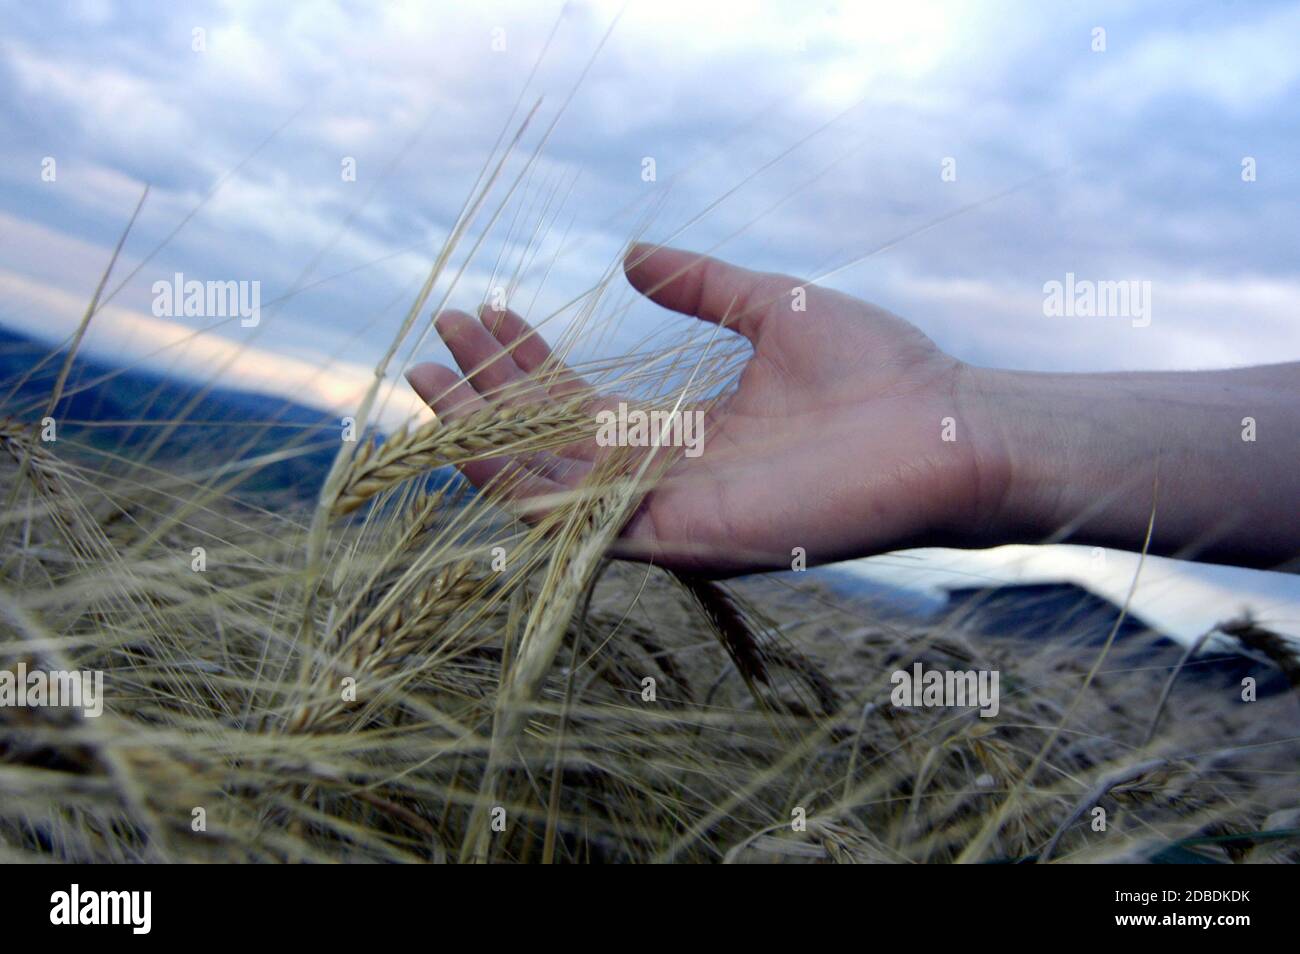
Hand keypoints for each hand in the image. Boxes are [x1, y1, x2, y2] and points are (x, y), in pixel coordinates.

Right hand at [406, 243, 997, 574]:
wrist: (946, 427)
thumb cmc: (877, 371)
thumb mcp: (770, 307)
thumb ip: (699, 286)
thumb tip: (628, 253)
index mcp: (687, 431)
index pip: (585, 402)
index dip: (530, 361)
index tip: (486, 311)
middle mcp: (670, 479)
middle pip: (555, 443)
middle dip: (491, 394)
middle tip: (435, 341)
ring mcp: (675, 515)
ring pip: (552, 487)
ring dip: (485, 438)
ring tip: (429, 381)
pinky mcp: (688, 539)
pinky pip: (585, 523)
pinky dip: (524, 485)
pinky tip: (474, 438)